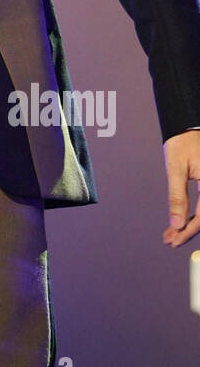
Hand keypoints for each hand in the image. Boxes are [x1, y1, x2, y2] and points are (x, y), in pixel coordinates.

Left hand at [162, 128, 199, 247]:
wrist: (188, 126)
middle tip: (171, 239)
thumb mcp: (176, 169)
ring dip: (191, 224)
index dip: (188, 231)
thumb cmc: (182, 142)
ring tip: (173, 232)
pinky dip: (195, 214)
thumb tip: (176, 222)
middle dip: (188, 231)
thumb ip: (177, 197)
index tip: (174, 240)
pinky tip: (183, 220)